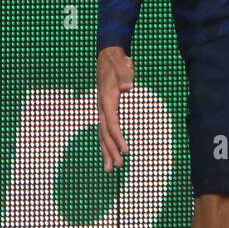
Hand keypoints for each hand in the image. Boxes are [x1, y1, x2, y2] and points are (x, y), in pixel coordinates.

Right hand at [97, 46, 132, 171]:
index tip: (126, 150)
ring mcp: (102, 111)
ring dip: (106, 152)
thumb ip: (125, 77)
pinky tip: (108, 154)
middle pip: (105, 134)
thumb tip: (127, 88)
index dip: (119, 138)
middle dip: (111, 151)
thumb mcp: (123, 68)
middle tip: (118, 167)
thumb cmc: (118, 64)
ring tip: (110, 169)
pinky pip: (103, 131)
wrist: (108, 58)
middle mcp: (102, 109)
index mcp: (107, 101)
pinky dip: (106, 143)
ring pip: (102, 135)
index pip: (112, 124)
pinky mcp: (104, 111)